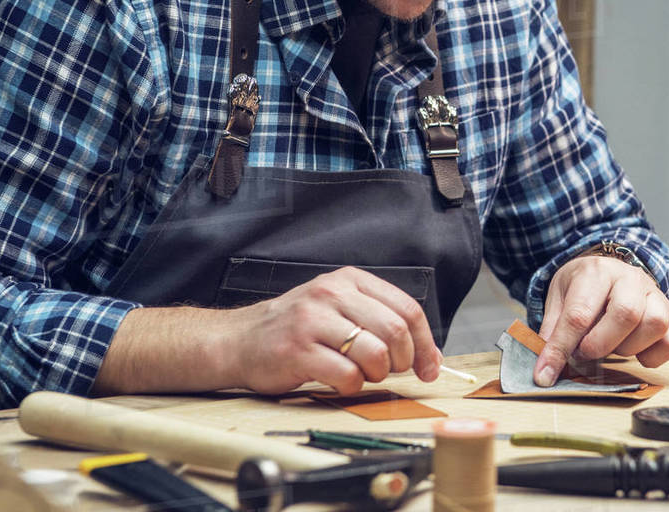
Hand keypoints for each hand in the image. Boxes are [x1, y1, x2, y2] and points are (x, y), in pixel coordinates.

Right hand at [227, 266, 442, 394]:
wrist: (239, 340)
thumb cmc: (298, 329)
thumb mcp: (338, 308)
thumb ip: (380, 321)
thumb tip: (429, 357)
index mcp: (349, 280)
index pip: (407, 308)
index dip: (425, 343)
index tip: (429, 367)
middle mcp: (332, 293)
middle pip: (395, 330)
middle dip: (402, 361)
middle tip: (390, 372)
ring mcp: (313, 320)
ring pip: (374, 353)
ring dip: (375, 374)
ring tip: (359, 373)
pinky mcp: (297, 350)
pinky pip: (347, 376)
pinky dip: (351, 387)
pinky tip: (338, 381)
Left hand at [534, 255, 668, 386]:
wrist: (610, 270)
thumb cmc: (583, 287)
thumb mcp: (559, 298)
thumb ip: (552, 331)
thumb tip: (545, 367)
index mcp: (596, 272)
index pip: (579, 314)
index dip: (560, 349)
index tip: (545, 374)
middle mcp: (630, 278)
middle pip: (626, 313)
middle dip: (600, 344)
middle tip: (585, 352)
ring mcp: (654, 295)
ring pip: (653, 325)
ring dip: (627, 348)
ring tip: (612, 345)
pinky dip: (652, 356)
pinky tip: (634, 350)